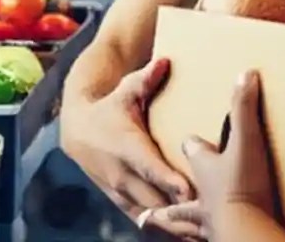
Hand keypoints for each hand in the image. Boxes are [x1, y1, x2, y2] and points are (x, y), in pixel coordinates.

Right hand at [60, 59, 195, 229]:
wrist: (76, 129)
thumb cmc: (109, 107)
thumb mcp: (124, 91)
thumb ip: (146, 79)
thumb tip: (165, 60)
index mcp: (128, 146)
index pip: (151, 167)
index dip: (170, 180)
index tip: (191, 191)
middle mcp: (123, 173)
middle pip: (154, 199)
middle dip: (179, 211)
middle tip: (208, 217)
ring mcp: (120, 190)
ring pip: (148, 215)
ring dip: (172, 225)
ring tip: (200, 234)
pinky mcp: (119, 199)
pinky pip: (140, 219)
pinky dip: (160, 228)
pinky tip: (182, 235)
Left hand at [182, 70, 278, 238]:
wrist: (241, 230)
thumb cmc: (240, 185)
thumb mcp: (246, 140)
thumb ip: (244, 108)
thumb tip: (246, 73)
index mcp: (202, 164)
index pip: (192, 148)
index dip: (193, 143)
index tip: (190, 140)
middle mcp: (198, 192)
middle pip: (179, 185)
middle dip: (171, 186)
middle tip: (167, 181)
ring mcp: (205, 218)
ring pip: (184, 217)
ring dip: (176, 217)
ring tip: (159, 218)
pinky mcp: (215, 236)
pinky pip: (200, 237)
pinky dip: (195, 237)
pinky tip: (193, 240)